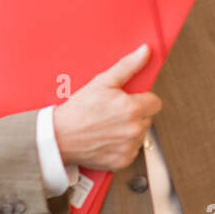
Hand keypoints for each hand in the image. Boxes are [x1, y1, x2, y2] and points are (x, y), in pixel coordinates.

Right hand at [53, 44, 161, 170]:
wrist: (59, 138)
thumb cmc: (78, 110)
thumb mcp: (102, 82)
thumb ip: (128, 66)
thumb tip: (145, 51)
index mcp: (132, 108)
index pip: (155, 102)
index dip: (142, 100)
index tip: (128, 101)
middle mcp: (134, 129)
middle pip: (148, 119)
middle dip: (135, 115)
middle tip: (114, 113)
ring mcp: (129, 147)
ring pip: (140, 135)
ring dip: (130, 131)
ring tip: (109, 126)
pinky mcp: (123, 161)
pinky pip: (132, 151)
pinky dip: (122, 147)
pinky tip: (107, 139)